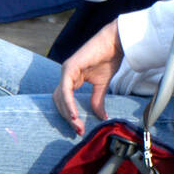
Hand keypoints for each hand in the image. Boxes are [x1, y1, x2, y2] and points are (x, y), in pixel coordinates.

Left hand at [52, 20, 123, 134]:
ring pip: (60, 97)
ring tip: (78, 125)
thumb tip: (102, 117)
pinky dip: (68, 103)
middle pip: (59, 101)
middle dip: (67, 118)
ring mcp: (66, 71)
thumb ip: (97, 100)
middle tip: (79, 130)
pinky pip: (65, 89)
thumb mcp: (102, 85)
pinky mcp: (69, 68)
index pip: (64, 101)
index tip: (81, 129)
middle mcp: (66, 75)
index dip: (70, 115)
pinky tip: (74, 114)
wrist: (115, 43)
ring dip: (68, 113)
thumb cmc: (109, 59)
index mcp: (71, 78)